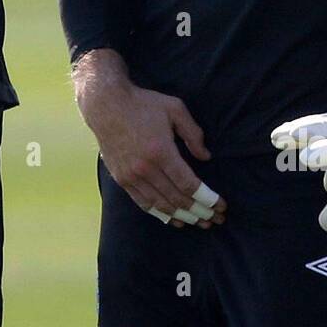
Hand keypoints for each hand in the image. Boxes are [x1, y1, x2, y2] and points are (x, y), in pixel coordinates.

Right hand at [75, 57, 224, 229]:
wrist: (105, 105)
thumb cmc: (143, 104)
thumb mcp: (174, 108)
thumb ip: (193, 133)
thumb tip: (206, 157)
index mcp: (161, 151)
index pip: (189, 184)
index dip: (207, 199)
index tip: (221, 206)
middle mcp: (145, 168)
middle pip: (178, 199)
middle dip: (200, 212)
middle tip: (216, 219)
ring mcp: (131, 176)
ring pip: (161, 205)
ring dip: (183, 217)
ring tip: (200, 223)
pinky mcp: (121, 179)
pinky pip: (143, 203)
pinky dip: (161, 214)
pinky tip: (174, 219)